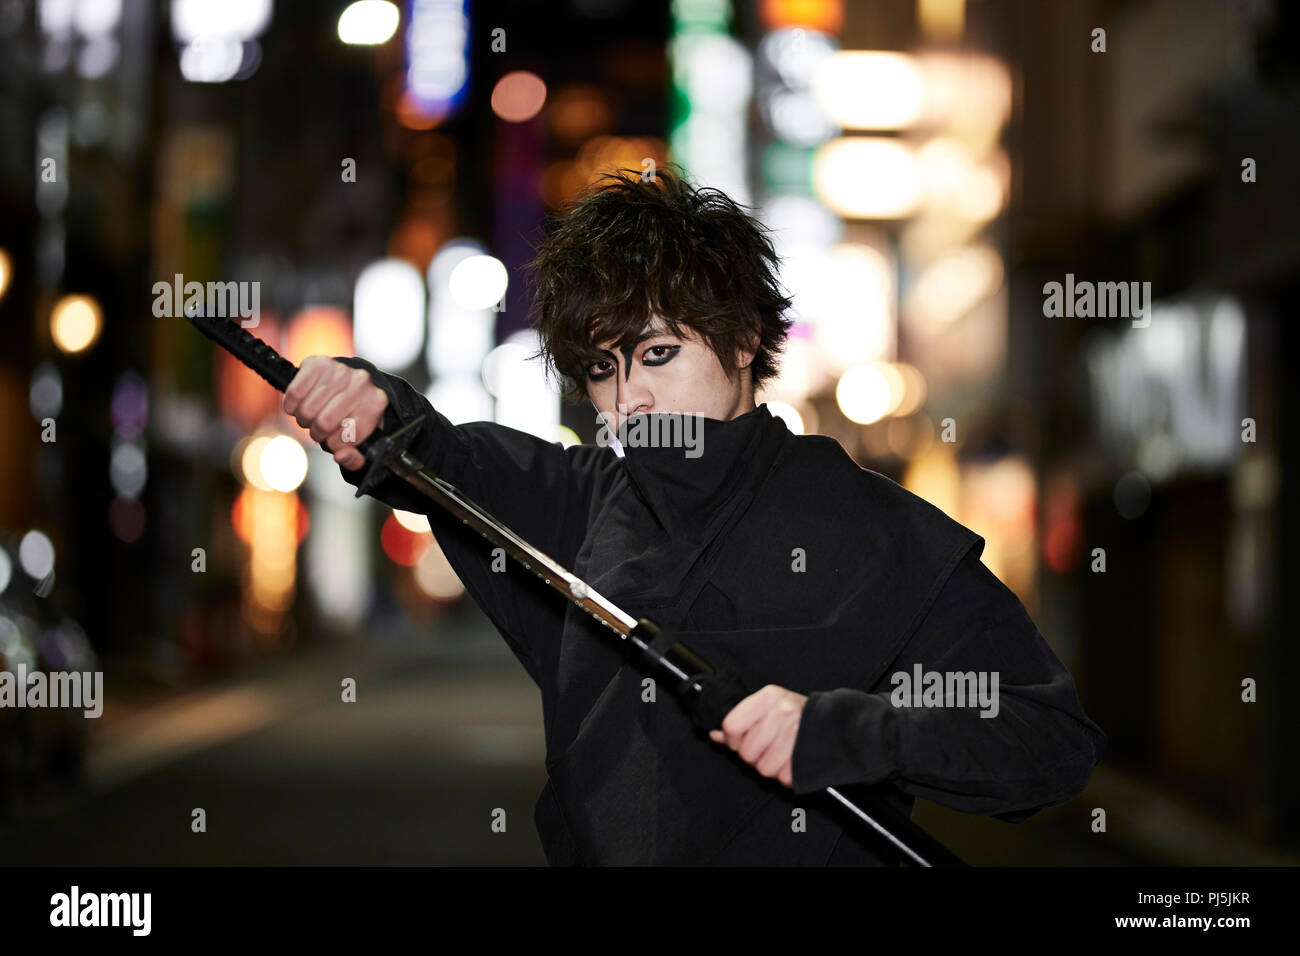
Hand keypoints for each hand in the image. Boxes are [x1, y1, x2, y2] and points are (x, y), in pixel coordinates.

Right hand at [282, 356, 388, 470]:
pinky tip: (300, 405)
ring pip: (307, 410)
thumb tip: (341, 456)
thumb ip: (354, 458)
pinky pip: (294, 393)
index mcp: (376, 403)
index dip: (335, 444)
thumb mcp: (361, 438)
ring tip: (313, 415)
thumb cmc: (353, 413)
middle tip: (320, 428)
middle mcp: (361, 383)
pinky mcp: (317, 363)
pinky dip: (291, 406)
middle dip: (317, 432)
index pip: (345, 437)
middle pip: (323, 423)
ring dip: (304, 419)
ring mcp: (339, 370)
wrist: (348, 382)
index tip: (335, 438)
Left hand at [708, 684, 807, 788]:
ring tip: (785, 753)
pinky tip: (795, 761)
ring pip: (763, 768)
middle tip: (770, 747)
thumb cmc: (800, 717)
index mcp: (770, 696)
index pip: (731, 725)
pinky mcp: (806, 757)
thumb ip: (741, 721)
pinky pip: (782, 778)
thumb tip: (714, 735)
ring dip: (772, 767)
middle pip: (746, 752)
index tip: (741, 741)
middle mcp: (783, 712)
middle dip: (755, 756)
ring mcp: (796, 735)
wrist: (841, 725)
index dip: (732, 740)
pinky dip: (787, 776)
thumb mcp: (771, 708)